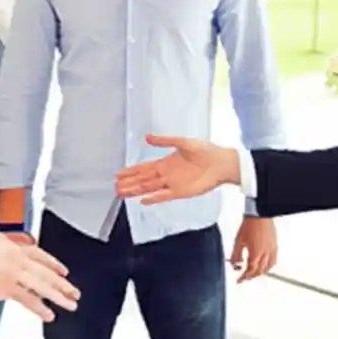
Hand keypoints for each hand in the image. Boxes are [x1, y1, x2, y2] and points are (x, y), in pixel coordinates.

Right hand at [0, 218, 78, 321]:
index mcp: (10, 245)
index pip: (37, 254)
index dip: (52, 263)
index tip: (62, 270)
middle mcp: (15, 260)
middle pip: (44, 271)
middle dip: (62, 283)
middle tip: (74, 291)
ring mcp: (12, 274)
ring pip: (41, 285)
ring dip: (58, 296)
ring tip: (71, 304)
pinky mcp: (4, 289)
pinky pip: (27, 300)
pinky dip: (39, 308)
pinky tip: (49, 315)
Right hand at [115, 135, 239, 204]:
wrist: (221, 163)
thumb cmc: (206, 150)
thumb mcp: (182, 142)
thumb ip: (164, 141)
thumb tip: (147, 137)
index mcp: (166, 162)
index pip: (143, 168)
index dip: (131, 171)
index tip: (118, 174)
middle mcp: (166, 174)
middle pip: (143, 180)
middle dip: (129, 183)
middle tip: (115, 187)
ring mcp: (172, 184)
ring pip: (149, 188)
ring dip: (136, 191)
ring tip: (122, 194)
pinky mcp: (181, 192)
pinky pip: (163, 196)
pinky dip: (153, 198)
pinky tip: (142, 201)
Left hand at [230, 217, 276, 282]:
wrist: (260, 214)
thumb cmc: (250, 225)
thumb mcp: (238, 241)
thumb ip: (236, 255)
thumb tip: (234, 265)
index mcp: (256, 254)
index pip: (250, 271)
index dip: (244, 277)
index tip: (239, 280)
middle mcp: (266, 254)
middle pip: (259, 271)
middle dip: (251, 276)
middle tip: (245, 278)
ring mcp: (272, 250)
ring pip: (268, 268)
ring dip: (260, 273)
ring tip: (254, 274)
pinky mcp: (275, 246)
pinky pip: (273, 261)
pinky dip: (269, 266)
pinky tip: (266, 265)